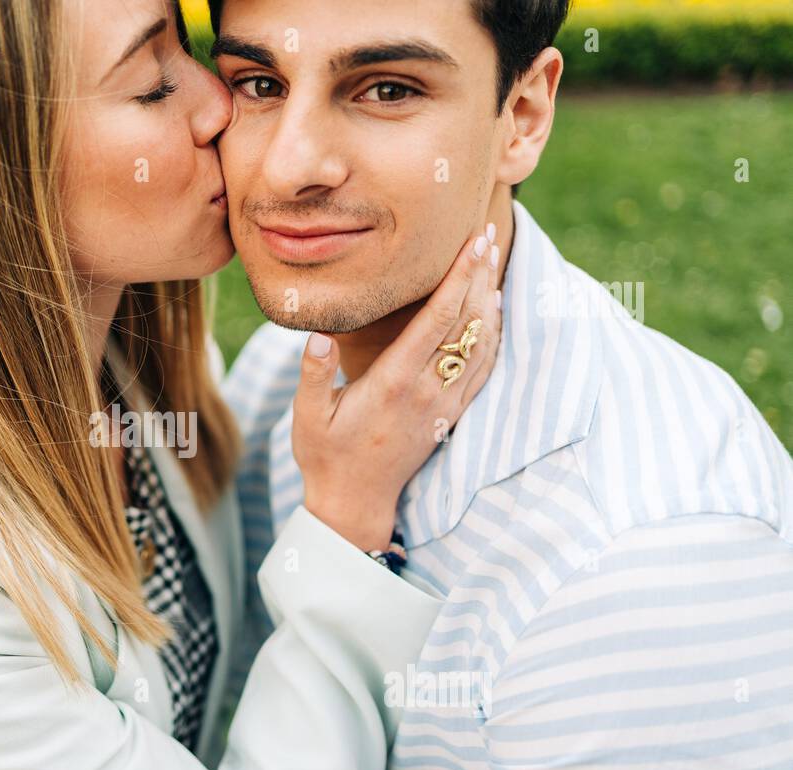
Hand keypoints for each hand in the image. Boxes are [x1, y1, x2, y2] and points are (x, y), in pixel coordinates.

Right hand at [293, 226, 503, 551]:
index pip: (437, 320)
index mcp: (394, 383)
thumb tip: (318, 336)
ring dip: (489, 300)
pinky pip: (482, 368)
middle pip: (466, 323)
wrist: (354, 503)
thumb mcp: (307, 417)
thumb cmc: (325, 456)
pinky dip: (493, 334)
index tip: (473, 243)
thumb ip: (314, 375)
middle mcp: (427, 391)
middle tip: (489, 234)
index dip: (459, 277)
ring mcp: (443, 405)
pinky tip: (493, 311)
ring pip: (480, 344)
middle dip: (480, 275)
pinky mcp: (449, 416)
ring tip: (494, 261)